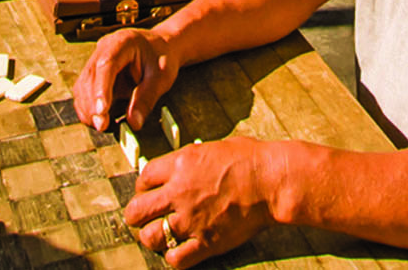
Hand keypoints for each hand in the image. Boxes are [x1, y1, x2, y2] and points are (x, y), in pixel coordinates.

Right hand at [73, 27, 178, 133]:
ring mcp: (96, 58)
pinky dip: (87, 106)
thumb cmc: (162, 57)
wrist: (160, 46)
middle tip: (102, 125)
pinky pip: (84, 90)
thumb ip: (147, 98)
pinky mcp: (94, 71)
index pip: (106, 65)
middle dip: (92, 103)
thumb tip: (134, 122)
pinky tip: (97, 119)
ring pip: (82, 84)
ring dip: (87, 107)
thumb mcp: (162, 77)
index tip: (102, 111)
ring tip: (101, 124)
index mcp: (123, 42)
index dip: (101, 89)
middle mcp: (104, 47)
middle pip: (90, 76)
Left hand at [124, 139, 281, 267]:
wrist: (272, 181)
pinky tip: (178, 250)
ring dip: (150, 237)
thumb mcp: (211, 148)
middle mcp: (179, 192)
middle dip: (136, 214)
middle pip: (137, 209)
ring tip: (156, 236)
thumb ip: (188, 161)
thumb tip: (177, 168)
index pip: (143, 177)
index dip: (143, 186)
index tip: (148, 191)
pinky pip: (175, 258)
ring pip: (150, 237)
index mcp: (180, 164)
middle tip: (141, 217)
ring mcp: (191, 220)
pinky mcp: (206, 242)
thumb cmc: (250, 160)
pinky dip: (173, 256)